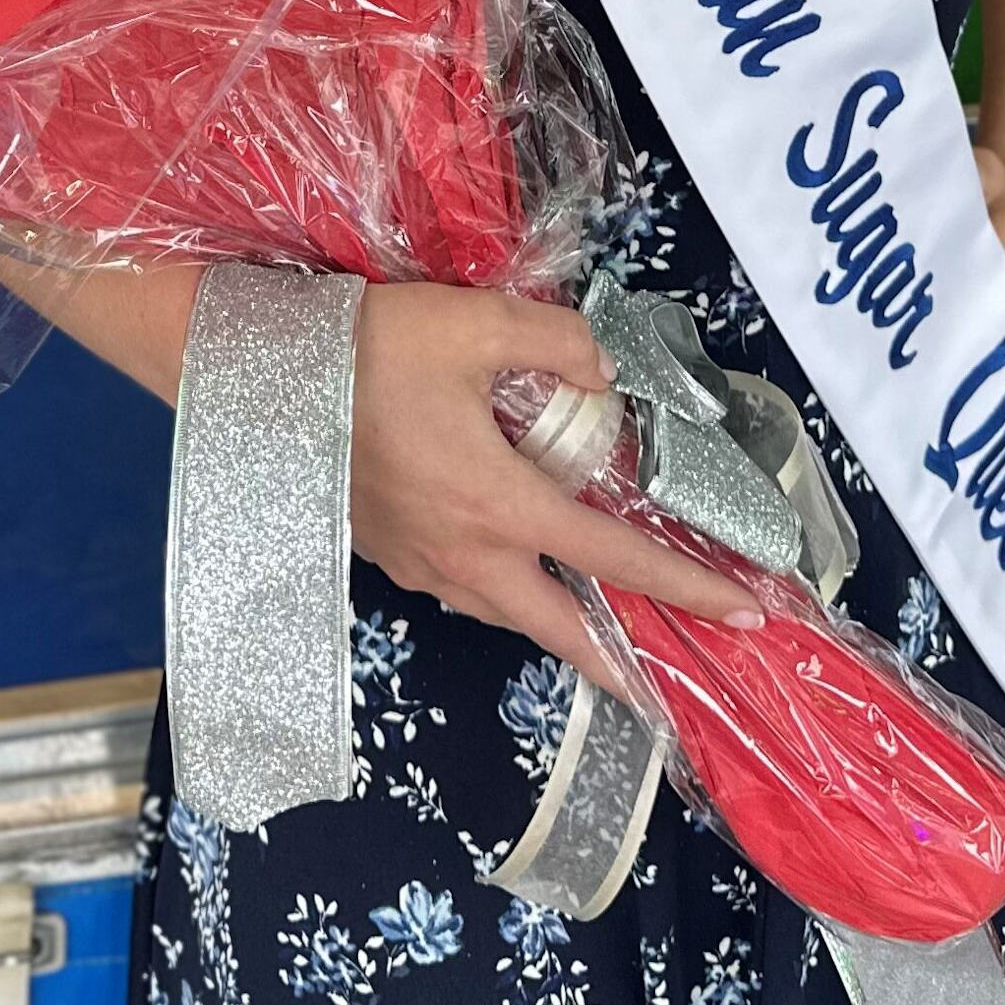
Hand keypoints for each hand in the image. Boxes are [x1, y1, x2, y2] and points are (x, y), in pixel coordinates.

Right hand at [346, 283, 762, 693]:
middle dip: (620, 660)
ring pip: (504, 614)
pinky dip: (499, 594)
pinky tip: (502, 566)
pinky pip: (460, 591)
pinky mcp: (386, 555)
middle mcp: (465, 553)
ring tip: (590, 620)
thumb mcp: (474, 323)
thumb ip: (557, 341)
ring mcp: (420, 563)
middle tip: (665, 681)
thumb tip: (606, 369)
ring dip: (555, 626)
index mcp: (501, 504)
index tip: (744, 614)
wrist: (260, 378)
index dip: (686, 587)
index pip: (614, 557)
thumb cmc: (370, 350)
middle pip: (559, 628)